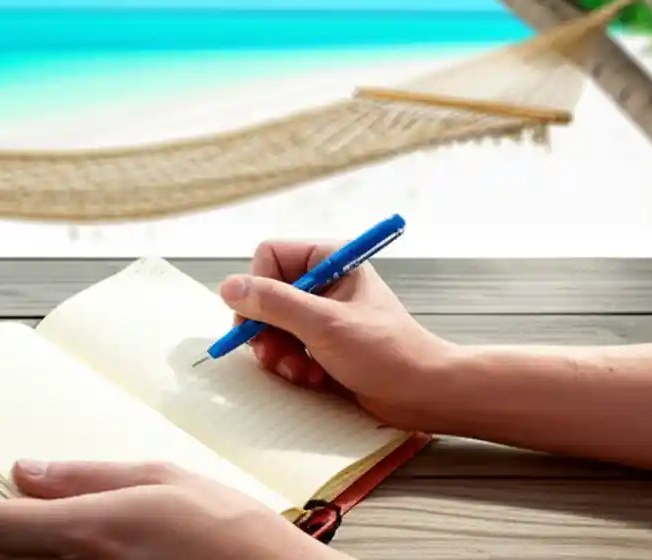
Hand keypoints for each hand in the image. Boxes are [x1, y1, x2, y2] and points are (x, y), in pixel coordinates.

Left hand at [0, 459, 345, 559]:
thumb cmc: (229, 533)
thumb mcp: (161, 479)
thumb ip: (85, 476)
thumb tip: (27, 470)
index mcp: (90, 532)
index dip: (2, 509)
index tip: (20, 503)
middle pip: (6, 558)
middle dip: (26, 537)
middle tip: (67, 524)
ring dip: (50, 559)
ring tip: (101, 547)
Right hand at [219, 240, 457, 429]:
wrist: (422, 394)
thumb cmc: (385, 353)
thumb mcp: (324, 325)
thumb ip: (274, 304)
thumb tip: (228, 287)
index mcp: (330, 261)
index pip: (269, 257)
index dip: (259, 288)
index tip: (261, 320)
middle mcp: (323, 282)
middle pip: (265, 294)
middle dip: (266, 329)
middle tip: (271, 354)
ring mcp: (321, 313)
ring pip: (271, 324)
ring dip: (278, 352)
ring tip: (299, 372)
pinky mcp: (322, 342)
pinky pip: (285, 346)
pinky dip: (291, 365)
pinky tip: (311, 379)